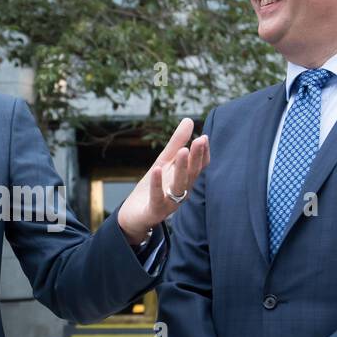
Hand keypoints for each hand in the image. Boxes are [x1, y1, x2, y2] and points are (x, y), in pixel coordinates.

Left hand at [115, 117, 209, 243]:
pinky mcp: (155, 211)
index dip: (203, 154)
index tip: (204, 138)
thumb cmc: (151, 187)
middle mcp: (181, 192)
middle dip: (196, 158)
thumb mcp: (163, 162)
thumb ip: (176, 144)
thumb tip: (189, 120)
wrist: (133, 216)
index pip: (198, 167)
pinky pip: (157, 197)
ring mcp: (169, 204)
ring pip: (179, 186)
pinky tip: (157, 169)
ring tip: (183, 151)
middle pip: (192, 175)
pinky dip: (157, 184)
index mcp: (184, 180)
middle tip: (200, 140)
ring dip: (182, 169)